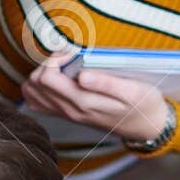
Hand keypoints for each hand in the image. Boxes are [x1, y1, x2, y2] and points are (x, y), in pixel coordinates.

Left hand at [21, 54, 170, 143]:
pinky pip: (38, 103)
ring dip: (43, 74)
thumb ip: (106, 83)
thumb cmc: (142, 103)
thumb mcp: (133, 90)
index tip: (73, 52)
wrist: (146, 127)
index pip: (47, 78)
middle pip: (35, 83)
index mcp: (84, 102)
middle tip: (69, 57)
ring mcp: (67, 114)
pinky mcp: (68, 115)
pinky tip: (58, 79)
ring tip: (64, 67)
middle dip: (48, 63)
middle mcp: (70, 110)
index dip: (55, 58)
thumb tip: (81, 75)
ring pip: (33, 93)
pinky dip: (41, 88)